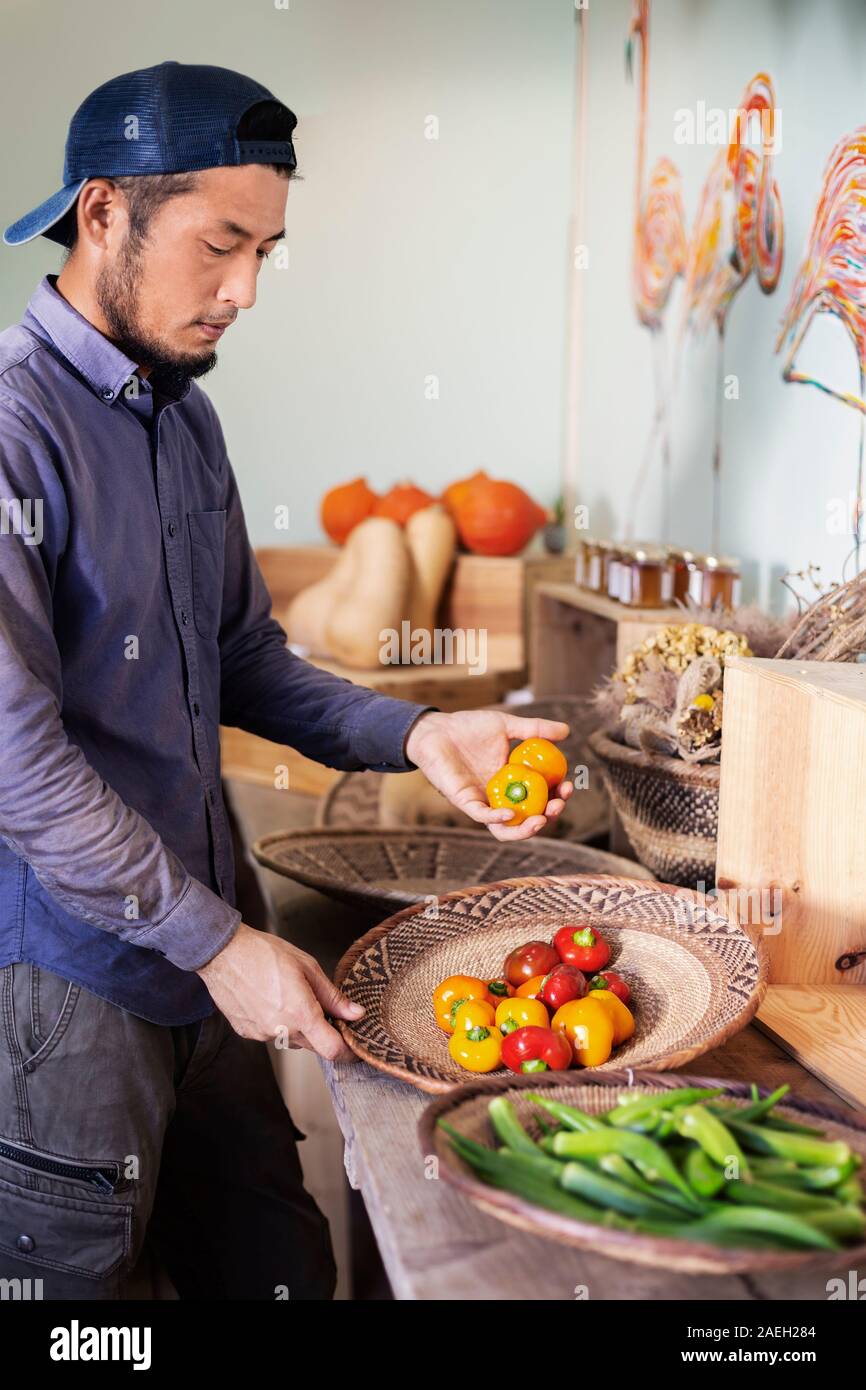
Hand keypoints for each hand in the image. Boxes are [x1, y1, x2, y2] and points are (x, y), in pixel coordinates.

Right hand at [197, 922, 363, 1058]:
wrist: (223, 953)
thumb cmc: (264, 953)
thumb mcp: (307, 967)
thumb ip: (332, 996)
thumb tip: (355, 1014)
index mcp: (301, 1014)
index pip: (332, 1050)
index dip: (348, 1052)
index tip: (355, 1047)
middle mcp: (281, 1031)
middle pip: (314, 1046)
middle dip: (323, 1033)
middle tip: (322, 1007)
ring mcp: (262, 1034)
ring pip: (292, 1039)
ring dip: (299, 1027)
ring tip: (289, 995)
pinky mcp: (247, 1033)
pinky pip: (271, 1034)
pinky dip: (278, 1022)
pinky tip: (270, 999)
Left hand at [404, 709, 573, 840]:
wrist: (435, 729)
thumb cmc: (468, 728)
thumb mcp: (506, 725)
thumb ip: (534, 729)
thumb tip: (566, 732)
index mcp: (514, 780)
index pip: (541, 795)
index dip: (557, 795)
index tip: (569, 786)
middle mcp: (501, 795)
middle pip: (529, 816)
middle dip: (549, 815)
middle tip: (559, 804)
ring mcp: (483, 801)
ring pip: (507, 827)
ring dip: (526, 830)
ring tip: (543, 820)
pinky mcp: (465, 802)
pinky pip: (482, 817)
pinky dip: (498, 819)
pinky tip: (511, 814)